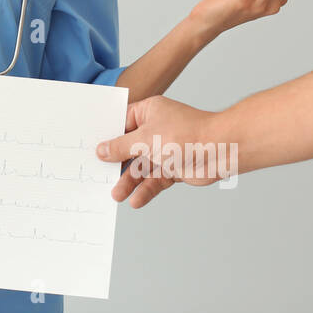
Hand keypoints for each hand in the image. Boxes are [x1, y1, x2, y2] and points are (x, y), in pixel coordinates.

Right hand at [97, 95, 226, 207]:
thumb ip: (121, 146)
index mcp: (148, 112)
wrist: (221, 151)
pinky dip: (146, 190)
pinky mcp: (174, 168)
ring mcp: (165, 150)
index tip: (91, 149)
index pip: (121, 123)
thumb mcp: (145, 139)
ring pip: (141, 167)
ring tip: (117, 195)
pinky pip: (155, 180)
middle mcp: (155, 129)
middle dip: (116, 164)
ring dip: (129, 181)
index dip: (107, 136)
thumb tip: (101, 150)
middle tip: (99, 176)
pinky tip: (136, 200)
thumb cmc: (186, 135)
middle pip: (129, 148)